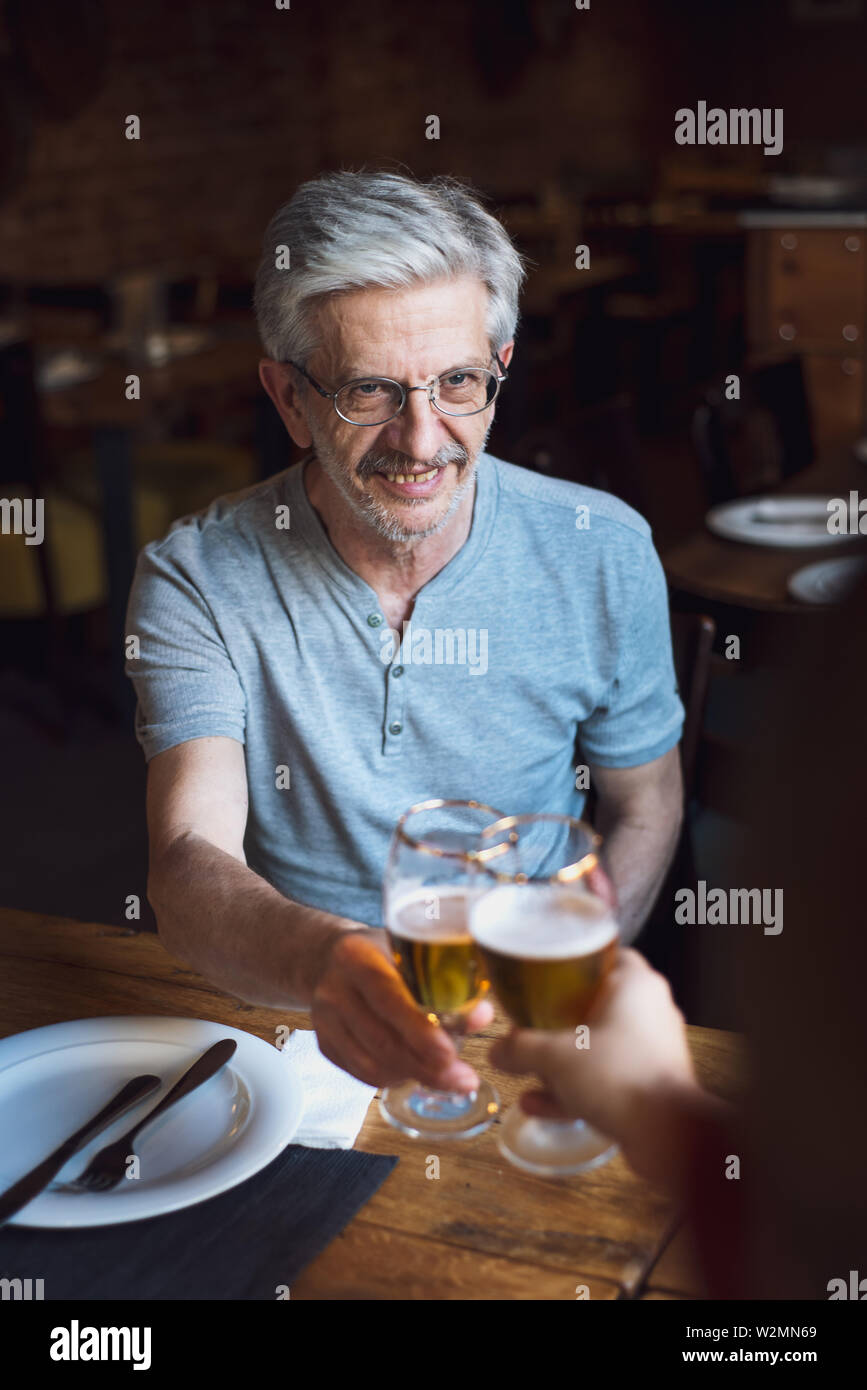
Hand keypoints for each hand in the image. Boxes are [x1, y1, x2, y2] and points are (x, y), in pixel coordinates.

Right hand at [311, 926, 493, 1089]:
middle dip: (426, 1066)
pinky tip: (416, 1072)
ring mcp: (324, 1020)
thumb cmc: (383, 954)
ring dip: (413, 1076)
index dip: (419, 1030)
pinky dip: (393, 1078)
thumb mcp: (412, 953)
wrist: (329, 958)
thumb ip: (447, 982)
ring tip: (447, 1077)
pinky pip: (362, 1073)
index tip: (449, 1053)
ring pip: (371, 1064)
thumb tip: (483, 1015)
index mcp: (356, 956)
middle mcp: (334, 989)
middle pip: (381, 1040)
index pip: (387, 998)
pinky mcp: (323, 1044)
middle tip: (463, 1079)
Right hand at [488, 948, 698, 1160]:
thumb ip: (520, 1049)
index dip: (574, 962)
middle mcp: (650, 1011)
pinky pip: (606, 1077)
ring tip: (525, 1073)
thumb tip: (496, 1050)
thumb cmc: (618, 1076)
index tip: (546, 973)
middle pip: (598, 1003)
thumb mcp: (555, 1056)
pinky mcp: (650, 1083)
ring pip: (600, 1045)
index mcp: (636, 985)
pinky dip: (575, 1088)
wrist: (667, 1135)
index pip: (606, 955)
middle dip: (559, 1019)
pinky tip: (537, 1105)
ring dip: (562, 1061)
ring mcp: (652, 1049)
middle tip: (530, 1024)